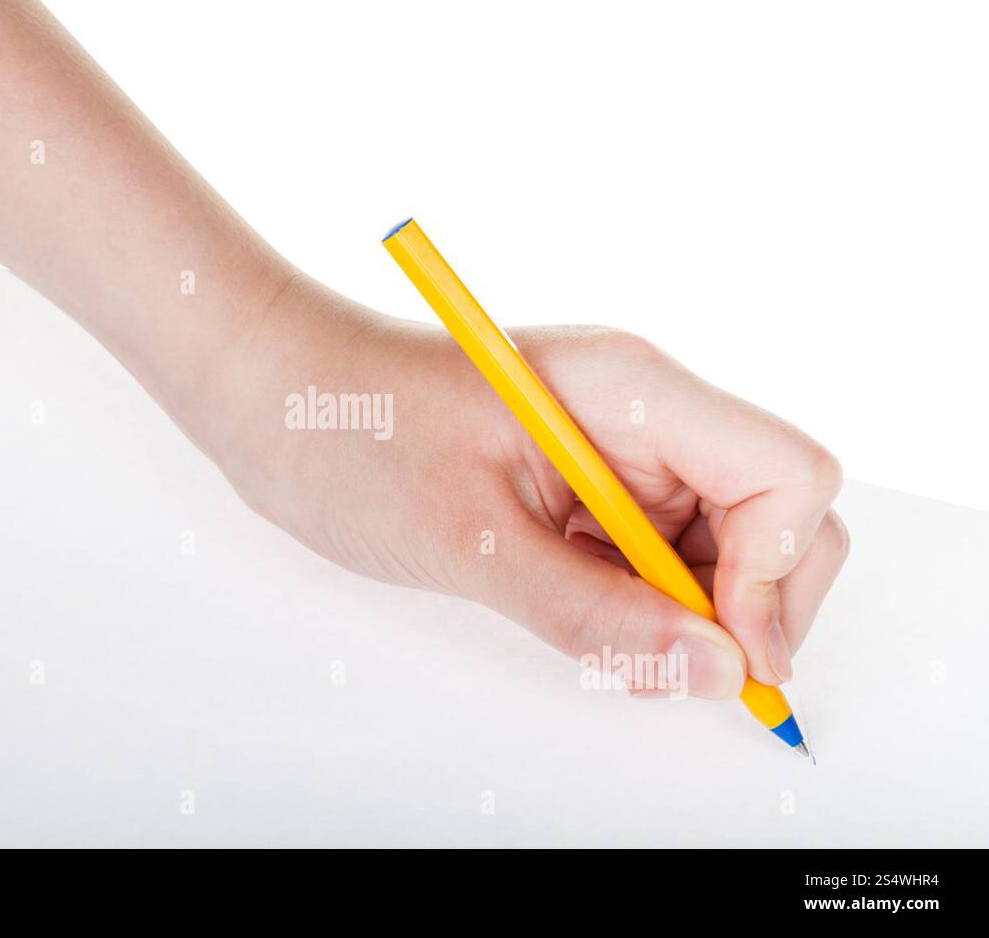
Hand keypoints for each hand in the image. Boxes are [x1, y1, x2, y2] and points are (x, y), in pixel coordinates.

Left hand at [216, 275, 849, 699]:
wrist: (271, 392)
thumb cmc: (348, 431)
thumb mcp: (470, 538)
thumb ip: (595, 612)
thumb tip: (713, 671)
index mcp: (633, 388)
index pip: (788, 475)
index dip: (776, 577)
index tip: (720, 653)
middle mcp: (643, 411)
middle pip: (774, 514)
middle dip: (745, 603)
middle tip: (670, 666)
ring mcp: (616, 447)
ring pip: (717, 544)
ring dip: (684, 609)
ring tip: (593, 630)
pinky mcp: (583, 482)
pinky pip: (652, 552)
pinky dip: (637, 601)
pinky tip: (575, 611)